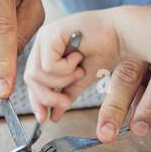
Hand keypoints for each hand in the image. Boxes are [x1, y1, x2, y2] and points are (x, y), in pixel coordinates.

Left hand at [25, 9, 124, 123]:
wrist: (120, 36)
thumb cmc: (104, 51)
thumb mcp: (80, 80)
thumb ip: (65, 95)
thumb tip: (54, 115)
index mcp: (46, 51)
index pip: (32, 79)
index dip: (36, 100)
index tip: (45, 119)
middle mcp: (42, 42)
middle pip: (30, 78)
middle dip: (48, 96)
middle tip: (66, 102)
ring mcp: (45, 36)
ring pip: (37, 73)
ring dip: (61, 80)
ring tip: (79, 71)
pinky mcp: (50, 33)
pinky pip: (48, 65)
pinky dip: (65, 68)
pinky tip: (78, 58)